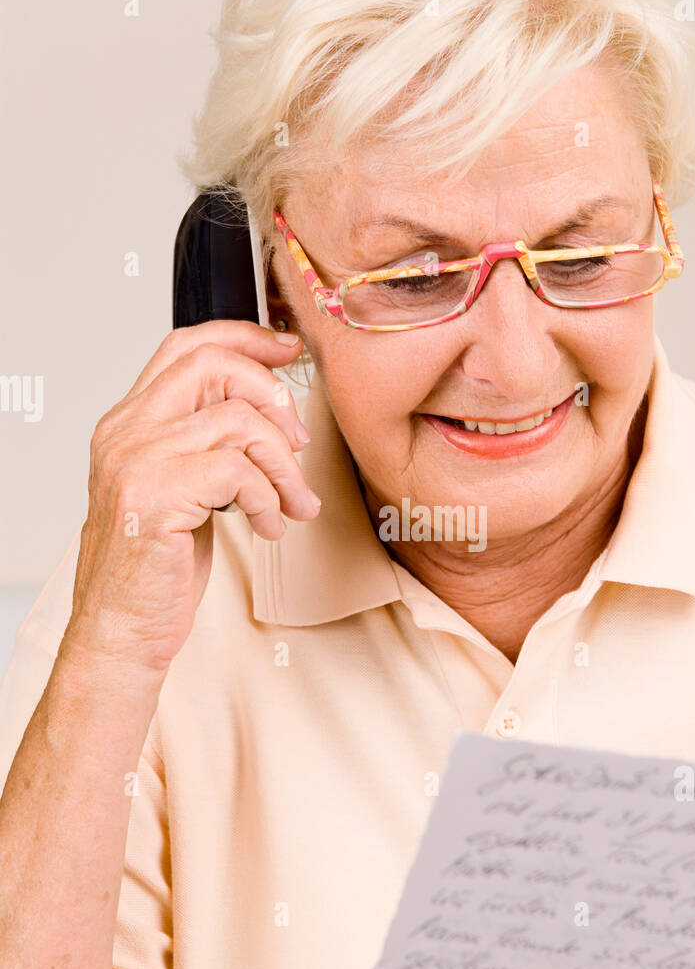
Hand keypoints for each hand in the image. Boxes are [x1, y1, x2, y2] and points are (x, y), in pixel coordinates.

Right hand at [63, 320, 316, 676]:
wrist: (123, 630)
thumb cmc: (157, 567)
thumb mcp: (184, 490)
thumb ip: (207, 444)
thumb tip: (270, 410)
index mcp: (129, 422)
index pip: (187, 346)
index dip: (244, 338)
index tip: (287, 350)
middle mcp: (125, 432)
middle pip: (212, 365)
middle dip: (273, 398)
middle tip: (297, 443)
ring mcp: (135, 461)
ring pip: (238, 422)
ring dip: (283, 467)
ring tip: (291, 505)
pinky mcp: (155, 496)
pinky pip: (239, 471)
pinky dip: (269, 499)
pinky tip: (268, 527)